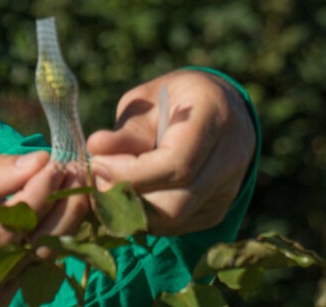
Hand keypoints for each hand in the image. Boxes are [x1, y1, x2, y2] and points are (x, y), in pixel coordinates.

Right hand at [0, 151, 88, 301]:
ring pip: (38, 263)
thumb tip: (37, 162)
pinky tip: (59, 213)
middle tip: (75, 172)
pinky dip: (52, 241)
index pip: (3, 226)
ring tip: (73, 187)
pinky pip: (33, 272)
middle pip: (28, 248)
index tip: (54, 164)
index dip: (35, 196)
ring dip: (63, 224)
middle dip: (60, 208)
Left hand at [86, 69, 255, 235]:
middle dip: (127, 198)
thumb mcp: (147, 101)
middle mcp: (231, 157)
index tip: (97, 164)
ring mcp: (229, 189)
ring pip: (176, 219)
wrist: (216, 111)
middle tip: (96, 180)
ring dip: (132, 212)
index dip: (131, 172)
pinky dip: (146, 218)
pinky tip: (125, 196)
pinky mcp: (218, 210)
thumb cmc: (173, 100)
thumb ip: (126, 130)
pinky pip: (178, 225)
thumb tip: (95, 147)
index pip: (177, 163)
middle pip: (176, 202)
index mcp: (214, 116)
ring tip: (106, 187)